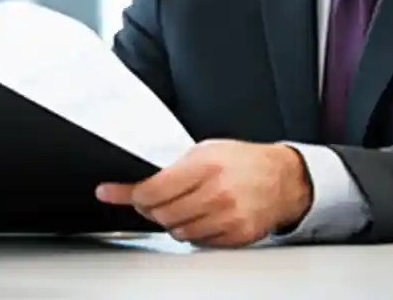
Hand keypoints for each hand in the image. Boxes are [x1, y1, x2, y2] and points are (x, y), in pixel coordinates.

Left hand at [96, 140, 312, 247]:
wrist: (282, 178)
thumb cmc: (242, 161)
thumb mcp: (206, 150)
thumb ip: (174, 167)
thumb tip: (139, 182)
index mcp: (205, 166)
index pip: (154, 189)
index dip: (128, 194)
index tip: (109, 193)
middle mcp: (216, 193)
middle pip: (162, 214)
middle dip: (149, 208)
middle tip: (149, 201)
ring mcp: (228, 216)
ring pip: (178, 231)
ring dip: (172, 221)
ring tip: (182, 206)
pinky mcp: (237, 235)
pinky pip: (199, 242)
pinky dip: (193, 232)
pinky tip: (201, 216)